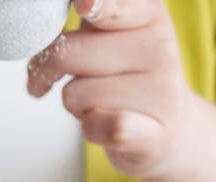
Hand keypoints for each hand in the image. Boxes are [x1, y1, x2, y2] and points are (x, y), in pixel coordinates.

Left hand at [27, 0, 195, 180]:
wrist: (168, 127)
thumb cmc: (126, 75)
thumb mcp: (108, 33)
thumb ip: (87, 14)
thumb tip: (72, 3)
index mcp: (148, 15)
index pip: (113, 5)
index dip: (96, 4)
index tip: (83, 4)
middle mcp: (160, 47)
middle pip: (66, 54)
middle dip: (47, 71)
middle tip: (62, 77)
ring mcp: (161, 91)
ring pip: (73, 95)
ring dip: (73, 103)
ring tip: (97, 102)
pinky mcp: (155, 135)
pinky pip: (100, 127)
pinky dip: (89, 129)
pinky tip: (103, 125)